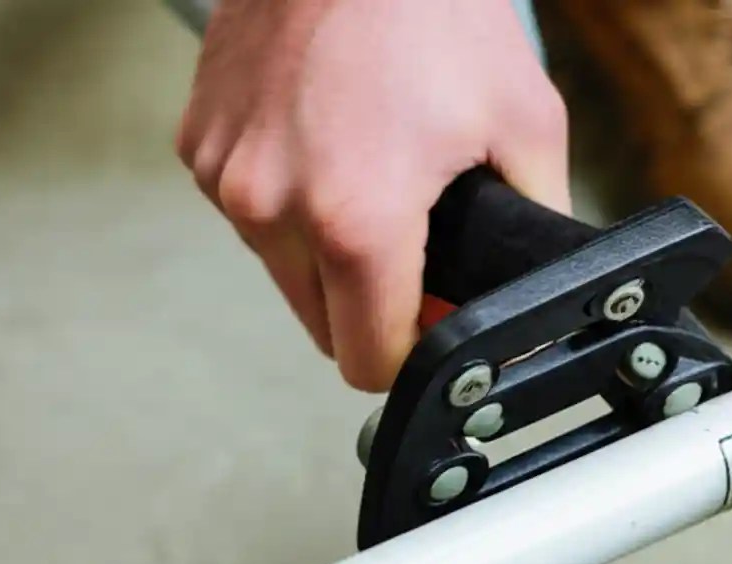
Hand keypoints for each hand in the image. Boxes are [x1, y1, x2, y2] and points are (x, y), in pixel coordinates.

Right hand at [177, 0, 569, 390]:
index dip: (414, 355)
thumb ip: (532, 224)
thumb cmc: (434, 8)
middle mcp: (271, 209)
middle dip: (375, 308)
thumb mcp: (526, 122)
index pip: (369, 360)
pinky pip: (250, 214)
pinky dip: (287, 203)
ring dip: (328, 257)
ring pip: (284, 274)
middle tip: (418, 253)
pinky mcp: (199, 144)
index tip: (432, 330)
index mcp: (355, 220)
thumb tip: (529, 284)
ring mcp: (225, 176)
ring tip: (375, 183)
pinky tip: (330, 148)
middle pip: (325, 327)